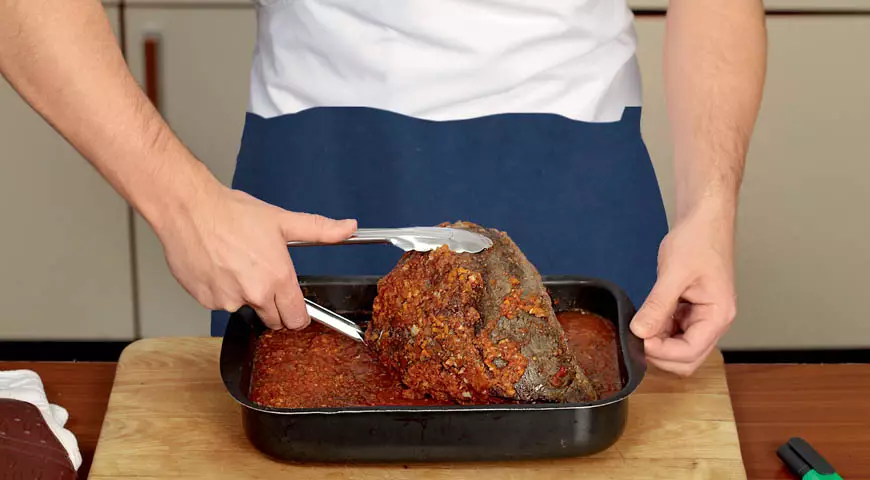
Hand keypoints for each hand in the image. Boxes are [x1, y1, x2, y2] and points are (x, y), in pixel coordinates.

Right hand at [152, 178, 356, 329]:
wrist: (190, 209)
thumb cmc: (232, 213)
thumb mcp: (282, 220)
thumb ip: (320, 229)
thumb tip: (349, 228)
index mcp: (277, 278)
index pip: (296, 319)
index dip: (298, 316)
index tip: (296, 310)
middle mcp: (254, 294)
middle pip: (273, 320)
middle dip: (274, 307)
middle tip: (265, 278)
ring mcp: (227, 300)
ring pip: (243, 309)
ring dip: (244, 295)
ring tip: (236, 264)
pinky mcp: (205, 300)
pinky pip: (219, 303)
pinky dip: (220, 290)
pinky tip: (218, 267)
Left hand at [629, 200, 737, 375]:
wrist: (703, 220)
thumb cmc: (699, 240)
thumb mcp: (674, 273)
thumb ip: (658, 305)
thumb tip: (639, 331)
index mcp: (718, 315)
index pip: (690, 352)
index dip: (662, 352)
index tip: (638, 339)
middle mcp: (714, 321)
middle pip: (687, 359)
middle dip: (660, 354)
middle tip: (636, 337)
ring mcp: (702, 318)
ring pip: (679, 349)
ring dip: (658, 343)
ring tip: (641, 324)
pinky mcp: (691, 311)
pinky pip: (674, 332)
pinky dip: (659, 331)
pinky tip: (647, 318)